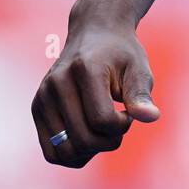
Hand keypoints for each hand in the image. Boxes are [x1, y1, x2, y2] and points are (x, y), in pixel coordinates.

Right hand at [32, 23, 160, 168]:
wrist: (94, 33)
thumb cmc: (121, 53)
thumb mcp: (138, 68)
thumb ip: (141, 94)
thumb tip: (151, 117)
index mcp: (83, 69)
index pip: (101, 120)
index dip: (122, 125)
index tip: (129, 112)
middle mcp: (56, 84)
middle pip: (83, 139)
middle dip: (110, 140)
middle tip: (119, 123)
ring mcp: (42, 98)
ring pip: (65, 152)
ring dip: (91, 152)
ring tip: (103, 131)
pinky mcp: (37, 109)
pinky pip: (52, 152)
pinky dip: (74, 155)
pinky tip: (89, 137)